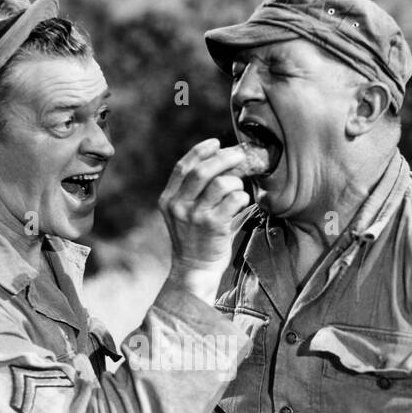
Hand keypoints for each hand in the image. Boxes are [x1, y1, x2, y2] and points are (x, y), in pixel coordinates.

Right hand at [158, 139, 253, 272]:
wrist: (194, 269)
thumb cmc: (195, 239)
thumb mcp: (184, 213)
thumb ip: (194, 191)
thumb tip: (221, 161)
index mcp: (168, 199)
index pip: (182, 167)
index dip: (200, 151)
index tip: (216, 143)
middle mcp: (178, 206)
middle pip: (202, 171)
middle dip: (225, 158)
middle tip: (240, 155)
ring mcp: (195, 217)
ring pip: (220, 184)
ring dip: (236, 181)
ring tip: (239, 188)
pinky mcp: (213, 226)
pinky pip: (234, 200)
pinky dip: (242, 197)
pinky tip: (242, 202)